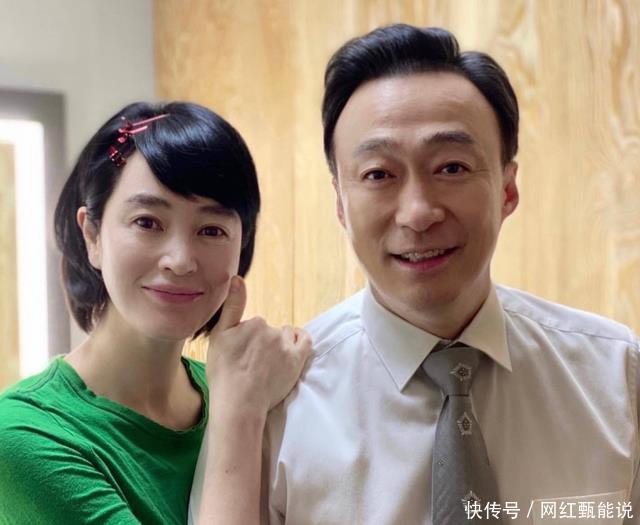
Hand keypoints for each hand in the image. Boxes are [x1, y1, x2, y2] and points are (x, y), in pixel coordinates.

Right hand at [206, 275, 311, 414]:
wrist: (238, 403)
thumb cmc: (224, 373)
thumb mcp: (219, 336)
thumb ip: (232, 306)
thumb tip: (238, 278)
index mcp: (254, 323)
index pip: (256, 326)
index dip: (248, 341)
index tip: (243, 356)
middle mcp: (273, 331)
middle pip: (271, 332)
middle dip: (264, 343)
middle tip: (253, 364)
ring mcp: (286, 346)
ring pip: (286, 337)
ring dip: (280, 345)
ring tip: (268, 365)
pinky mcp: (297, 360)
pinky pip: (305, 341)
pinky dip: (299, 342)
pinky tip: (289, 351)